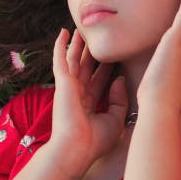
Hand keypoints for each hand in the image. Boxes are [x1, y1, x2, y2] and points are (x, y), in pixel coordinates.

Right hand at [48, 27, 128, 176]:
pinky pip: (61, 60)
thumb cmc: (95, 141)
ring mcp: (69, 87)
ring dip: (76, 45)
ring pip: (74, 60)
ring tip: (80, 31)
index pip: (99, 81)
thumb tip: (119, 79)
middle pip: (86, 67)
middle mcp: (79, 94)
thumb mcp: (115, 119)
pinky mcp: (62, 82)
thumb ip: (119, 100)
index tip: (115, 57)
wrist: (77, 149)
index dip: (107, 68)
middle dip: (90, 53)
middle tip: (95, 38)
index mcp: (90, 104)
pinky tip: (63, 33)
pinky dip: (61, 46)